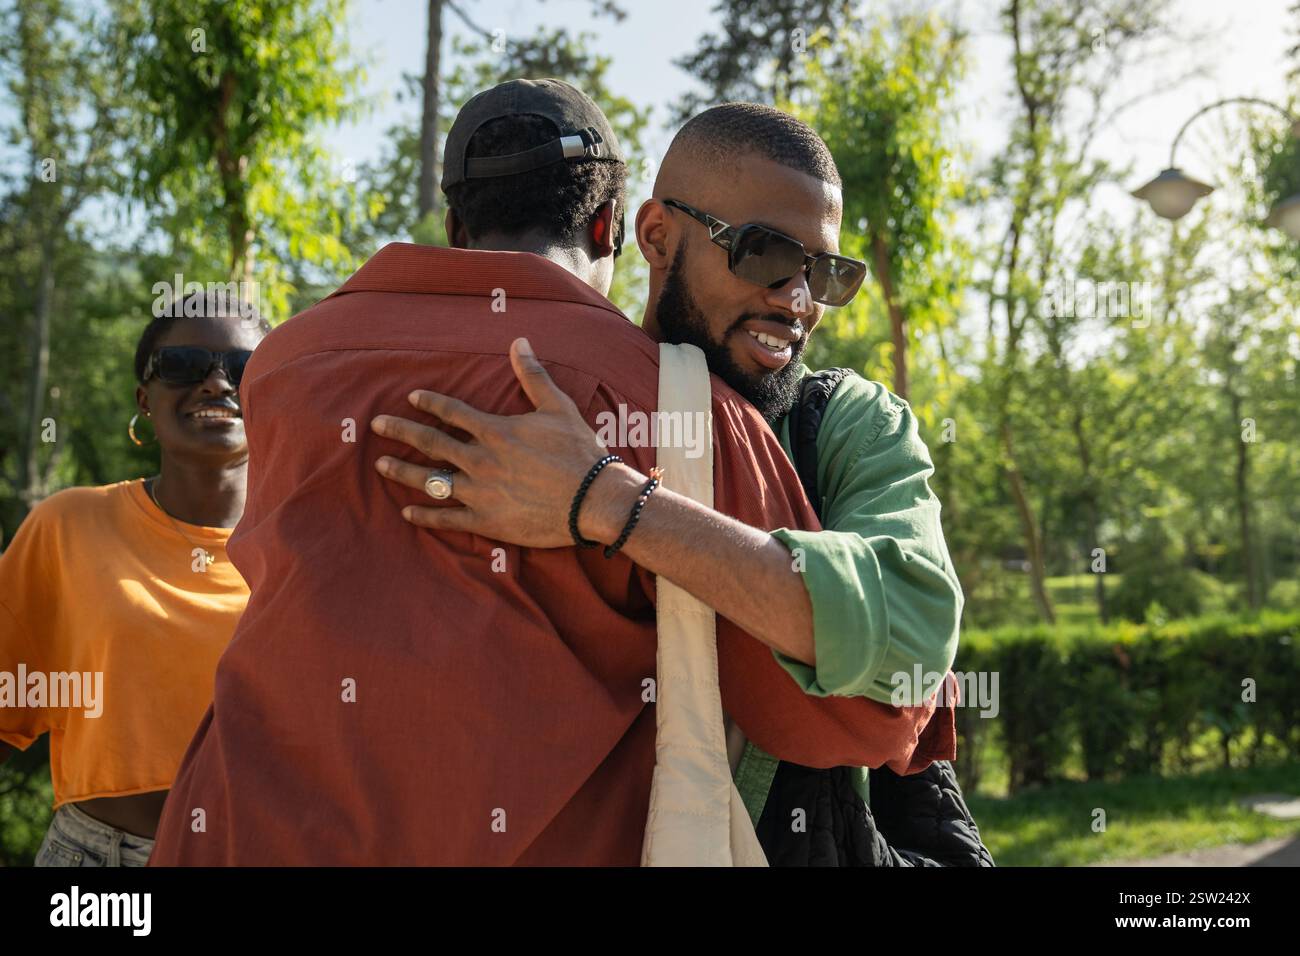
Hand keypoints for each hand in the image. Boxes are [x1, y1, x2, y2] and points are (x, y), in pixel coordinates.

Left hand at [370, 337, 629, 547]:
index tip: (411, 397)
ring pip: (430, 480)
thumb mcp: (558, 407)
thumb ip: (533, 375)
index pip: (452, 411)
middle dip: (400, 431)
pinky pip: (446, 518)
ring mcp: (479, 492)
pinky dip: (424, 515)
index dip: (430, 402)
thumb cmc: (579, 451)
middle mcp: (479, 460)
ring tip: (380, 464)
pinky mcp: (486, 520)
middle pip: (430, 442)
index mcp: (494, 431)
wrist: (593, 499)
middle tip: (376, 424)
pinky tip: (407, 511)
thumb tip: (519, 341)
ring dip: (403, 471)